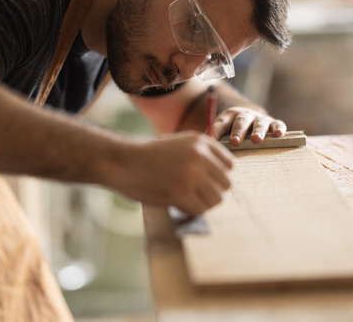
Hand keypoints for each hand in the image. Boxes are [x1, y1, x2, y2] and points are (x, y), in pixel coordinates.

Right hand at [108, 132, 234, 215]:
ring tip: (188, 200)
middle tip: (196, 194)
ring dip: (203, 203)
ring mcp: (191, 174)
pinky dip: (192, 211)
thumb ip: (200, 155)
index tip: (204, 181)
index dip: (218, 176)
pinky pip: (201, 209)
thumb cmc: (148, 156)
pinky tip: (180, 205)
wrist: (123, 161)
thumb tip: (223, 175)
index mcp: (200, 142)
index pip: (229, 164)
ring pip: (216, 199)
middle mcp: (200, 156)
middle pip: (226, 183)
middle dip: (213, 191)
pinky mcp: (181, 193)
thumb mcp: (178, 144)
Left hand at [210, 106, 286, 145]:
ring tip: (256, 140)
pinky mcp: (274, 123)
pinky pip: (278, 124)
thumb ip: (213, 136)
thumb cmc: (232, 129)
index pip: (221, 121)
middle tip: (235, 141)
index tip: (212, 139)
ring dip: (258, 131)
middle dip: (238, 131)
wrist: (250, 117)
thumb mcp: (222, 129)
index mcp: (229, 115)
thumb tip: (201, 146)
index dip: (216, 130)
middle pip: (241, 121)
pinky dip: (278, 128)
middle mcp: (245, 115)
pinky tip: (278, 134)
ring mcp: (260, 118)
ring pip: (259, 123)